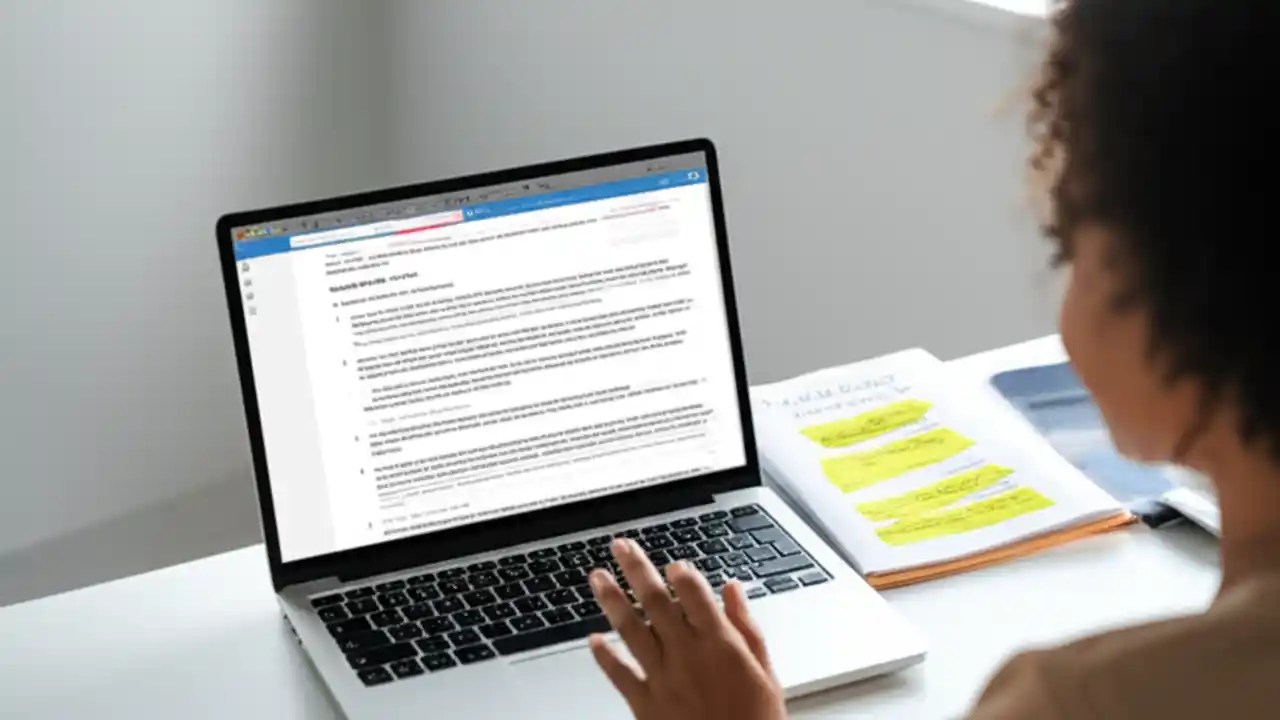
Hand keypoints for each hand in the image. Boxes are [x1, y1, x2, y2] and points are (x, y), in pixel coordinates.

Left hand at [588, 538, 787, 719]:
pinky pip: (619, 675)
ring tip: (597, 577)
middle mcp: (686, 654)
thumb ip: (746, 627)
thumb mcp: (766, 673)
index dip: (680, 572)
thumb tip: (733, 590)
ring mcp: (663, 678)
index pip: (693, 592)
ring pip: (630, 629)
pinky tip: (593, 640)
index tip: (672, 562)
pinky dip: (604, 656)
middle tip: (620, 546)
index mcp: (719, 643)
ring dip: (611, 600)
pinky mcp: (646, 705)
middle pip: (655, 601)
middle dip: (635, 569)